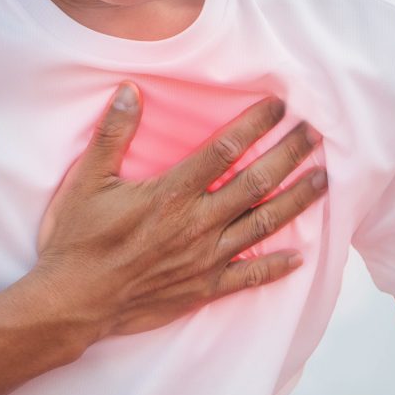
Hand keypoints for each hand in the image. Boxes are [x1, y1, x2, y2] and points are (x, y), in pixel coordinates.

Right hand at [28, 84, 328, 341]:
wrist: (71, 304)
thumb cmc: (76, 241)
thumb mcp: (86, 181)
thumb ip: (112, 135)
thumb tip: (128, 91)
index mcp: (172, 193)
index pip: (224, 150)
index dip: (254, 125)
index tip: (280, 106)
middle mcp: (197, 224)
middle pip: (256, 183)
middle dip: (289, 155)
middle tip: (316, 134)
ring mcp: (204, 259)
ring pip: (263, 226)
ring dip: (296, 201)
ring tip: (323, 180)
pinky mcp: (202, 289)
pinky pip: (248, 278)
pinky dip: (276, 267)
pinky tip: (299, 258)